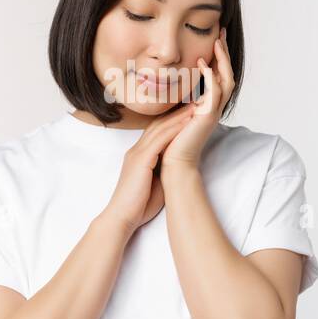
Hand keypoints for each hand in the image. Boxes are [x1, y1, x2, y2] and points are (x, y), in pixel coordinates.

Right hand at [99, 103, 196, 233]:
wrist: (121, 217)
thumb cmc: (137, 206)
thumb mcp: (154, 183)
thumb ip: (163, 171)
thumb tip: (177, 169)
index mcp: (139, 156)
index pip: (156, 132)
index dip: (171, 120)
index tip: (188, 112)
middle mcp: (136, 150)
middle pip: (158, 124)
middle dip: (176, 112)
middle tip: (194, 100)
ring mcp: (137, 154)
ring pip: (159, 128)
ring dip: (178, 116)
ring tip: (195, 105)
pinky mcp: (141, 160)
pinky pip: (160, 139)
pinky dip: (174, 128)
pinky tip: (187, 121)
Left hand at [163, 28, 234, 170]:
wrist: (173, 163)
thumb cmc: (171, 141)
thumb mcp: (175, 113)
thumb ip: (179, 98)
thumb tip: (171, 82)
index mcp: (208, 105)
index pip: (219, 75)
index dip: (219, 57)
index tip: (215, 37)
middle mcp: (215, 107)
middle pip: (228, 74)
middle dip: (224, 53)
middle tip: (221, 32)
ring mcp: (213, 112)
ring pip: (226, 81)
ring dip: (222, 60)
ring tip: (216, 43)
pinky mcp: (207, 117)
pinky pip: (214, 93)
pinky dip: (210, 77)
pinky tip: (203, 64)